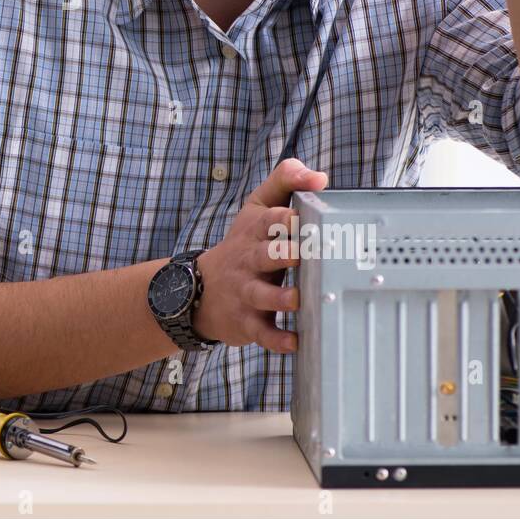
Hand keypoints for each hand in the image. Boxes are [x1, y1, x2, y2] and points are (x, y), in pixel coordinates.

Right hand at [193, 158, 327, 351]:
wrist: (199, 289)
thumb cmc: (243, 244)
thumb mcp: (257, 206)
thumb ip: (286, 182)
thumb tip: (320, 177)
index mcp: (255, 230)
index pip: (268, 219)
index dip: (284, 218)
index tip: (303, 216)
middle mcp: (250, 260)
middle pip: (265, 254)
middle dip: (283, 254)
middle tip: (303, 254)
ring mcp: (246, 291)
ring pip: (261, 294)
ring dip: (279, 297)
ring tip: (298, 299)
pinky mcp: (247, 321)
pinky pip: (261, 331)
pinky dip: (275, 339)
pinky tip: (293, 342)